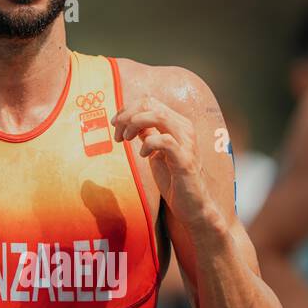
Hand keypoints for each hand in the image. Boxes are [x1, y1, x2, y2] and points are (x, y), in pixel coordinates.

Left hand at [112, 95, 224, 233]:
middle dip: (127, 116)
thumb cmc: (174, 179)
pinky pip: (164, 140)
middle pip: (150, 104)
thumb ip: (148, 135)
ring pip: (158, 116)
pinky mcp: (184, 159)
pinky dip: (148, 144)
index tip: (115, 125)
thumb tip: (133, 123)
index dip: (127, 110)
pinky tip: (143, 154)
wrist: (192, 206)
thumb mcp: (156, 153)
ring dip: (134, 125)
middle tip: (117, 133)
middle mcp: (184, 128)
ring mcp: (186, 142)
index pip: (149, 102)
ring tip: (126, 139)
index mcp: (177, 124)